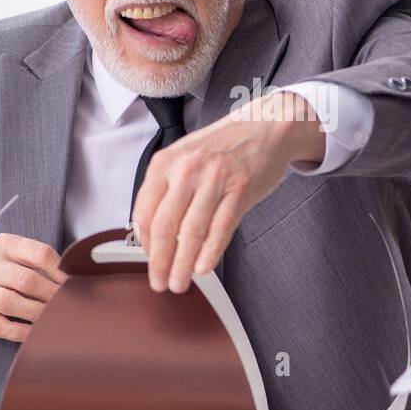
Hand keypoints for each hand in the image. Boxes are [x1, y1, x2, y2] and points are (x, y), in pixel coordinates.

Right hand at [0, 233, 67, 346]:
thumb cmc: (3, 276)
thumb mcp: (19, 260)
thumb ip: (43, 265)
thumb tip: (76, 278)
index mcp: (4, 245)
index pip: (38, 253)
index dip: (60, 270)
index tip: (73, 283)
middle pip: (25, 279)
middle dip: (50, 294)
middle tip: (68, 304)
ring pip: (10, 302)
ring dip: (37, 313)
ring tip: (54, 318)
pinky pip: (0, 325)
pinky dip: (21, 331)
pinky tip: (35, 333)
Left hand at [131, 89, 325, 293]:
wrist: (265, 126)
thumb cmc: (224, 145)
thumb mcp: (185, 157)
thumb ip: (166, 188)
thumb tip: (153, 233)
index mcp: (166, 162)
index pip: (145, 212)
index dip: (145, 244)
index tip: (148, 261)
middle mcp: (187, 169)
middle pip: (166, 226)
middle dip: (159, 262)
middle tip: (159, 283)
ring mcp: (214, 179)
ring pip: (192, 232)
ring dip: (183, 265)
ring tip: (179, 283)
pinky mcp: (240, 189)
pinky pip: (221, 228)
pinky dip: (210, 253)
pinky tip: (203, 268)